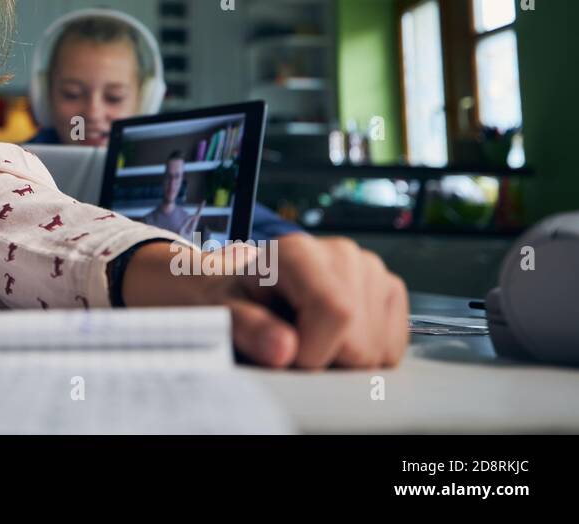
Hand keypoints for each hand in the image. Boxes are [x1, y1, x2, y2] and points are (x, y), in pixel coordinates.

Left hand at [121, 234, 407, 368]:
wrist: (241, 287)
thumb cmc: (230, 299)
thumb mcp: (220, 312)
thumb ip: (246, 328)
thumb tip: (284, 349)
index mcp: (298, 252)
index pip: (335, 313)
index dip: (313, 352)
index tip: (283, 355)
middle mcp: (342, 253)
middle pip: (359, 340)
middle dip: (325, 359)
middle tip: (290, 342)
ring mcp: (371, 270)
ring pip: (378, 349)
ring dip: (343, 358)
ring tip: (308, 334)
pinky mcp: (390, 290)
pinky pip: (392, 349)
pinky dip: (364, 356)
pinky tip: (333, 337)